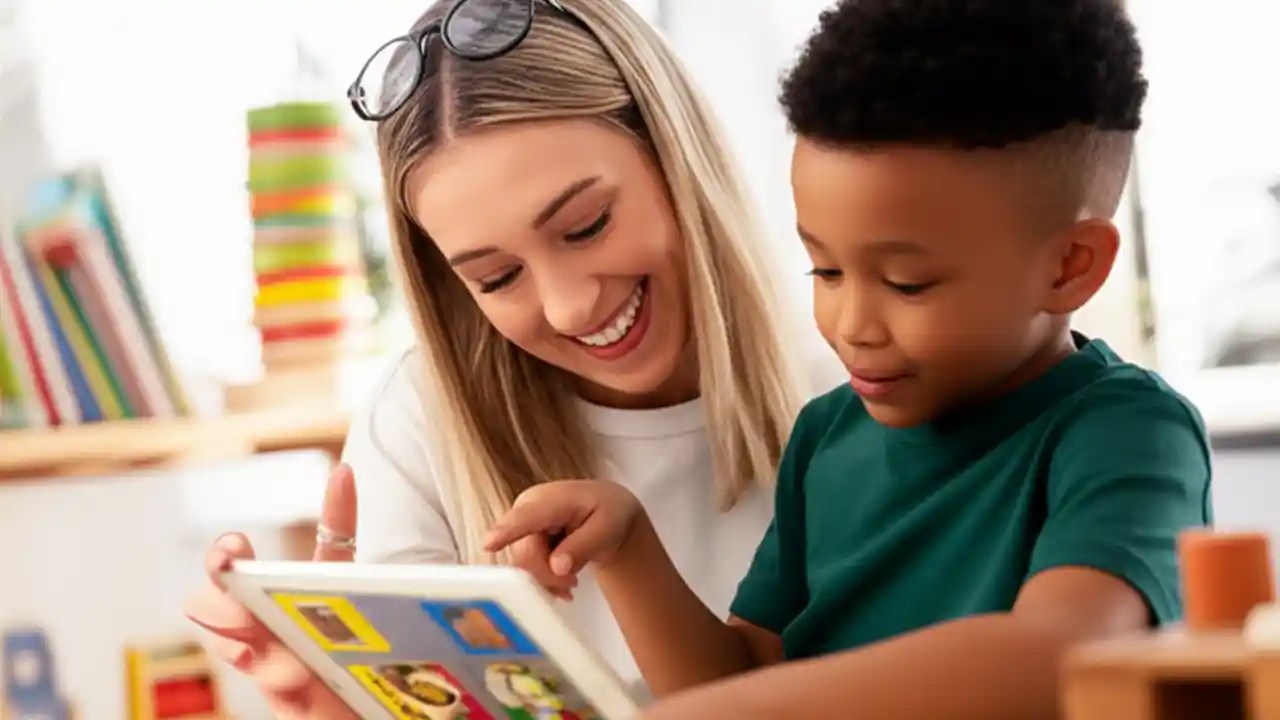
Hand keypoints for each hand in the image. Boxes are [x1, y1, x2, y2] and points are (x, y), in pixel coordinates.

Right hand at [182, 464, 359, 719]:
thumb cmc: (340, 619)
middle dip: (219, 605)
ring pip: (230, 648)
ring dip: (252, 646)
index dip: (223, 553)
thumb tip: (343, 470)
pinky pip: (270, 688)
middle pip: (204, 606)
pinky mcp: (282, 697)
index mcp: (260, 587)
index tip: (234, 550)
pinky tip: (294, 678)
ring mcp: (262, 661)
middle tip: (247, 609)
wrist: (361, 680)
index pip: (225, 562)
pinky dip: (279, 682)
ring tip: (286, 647)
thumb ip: (338, 524)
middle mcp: (251, 622)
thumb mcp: (340, 570)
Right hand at [484, 480, 642, 599]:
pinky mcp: (521, 542)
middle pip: (524, 553)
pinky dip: (543, 582)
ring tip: (572, 582)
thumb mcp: (607, 528)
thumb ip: (583, 546)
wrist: (608, 514)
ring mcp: (520, 527)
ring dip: (547, 581)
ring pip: (523, 566)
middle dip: (548, 575)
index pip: (524, 517)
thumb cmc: (609, 514)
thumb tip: (557, 566)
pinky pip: (524, 570)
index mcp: (548, 498)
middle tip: (573, 583)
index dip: (506, 532)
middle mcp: (525, 510)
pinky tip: (562, 585)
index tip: (489, 544)